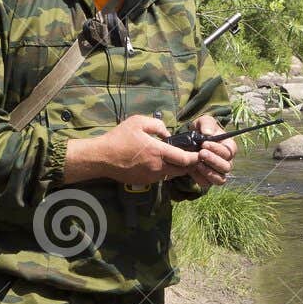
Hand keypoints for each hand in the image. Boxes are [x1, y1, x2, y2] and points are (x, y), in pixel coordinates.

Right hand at [64, 114, 197, 184]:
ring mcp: (151, 176)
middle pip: (182, 170)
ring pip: (172, 174)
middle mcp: (157, 167)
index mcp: (158, 152)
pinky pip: (161, 177)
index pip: (185, 159)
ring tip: (176, 157)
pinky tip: (161, 162)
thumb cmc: (119, 138)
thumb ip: (157, 125)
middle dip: (189, 164)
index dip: (196, 158)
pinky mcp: (145, 181)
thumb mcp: (138, 122)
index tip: (201, 153)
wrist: (102, 157)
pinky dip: (166, 171)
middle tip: (191, 155)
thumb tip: (167, 134)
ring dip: (177, 168)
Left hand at [187, 114, 233, 188]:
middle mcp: (227, 161)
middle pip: (226, 167)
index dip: (218, 149)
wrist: (190, 140)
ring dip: (209, 172)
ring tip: (197, 164)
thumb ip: (207, 124)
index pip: (229, 152)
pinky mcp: (208, 179)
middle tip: (200, 153)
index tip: (204, 144)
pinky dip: (200, 178)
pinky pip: (207, 184)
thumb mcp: (203, 121)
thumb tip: (208, 133)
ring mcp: (218, 172)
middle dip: (213, 161)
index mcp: (229, 147)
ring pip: (220, 179)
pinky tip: (192, 170)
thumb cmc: (201, 129)